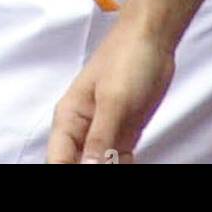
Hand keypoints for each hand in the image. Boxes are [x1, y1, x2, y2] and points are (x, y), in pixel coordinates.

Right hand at [47, 23, 174, 163]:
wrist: (153, 38)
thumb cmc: (127, 56)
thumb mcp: (113, 100)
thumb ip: (100, 137)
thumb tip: (87, 168)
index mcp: (70, 117)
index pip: (58, 160)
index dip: (67, 172)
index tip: (87, 172)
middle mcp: (83, 128)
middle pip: (76, 164)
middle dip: (89, 172)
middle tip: (109, 166)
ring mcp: (104, 131)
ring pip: (98, 165)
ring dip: (106, 169)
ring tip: (120, 164)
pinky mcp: (123, 133)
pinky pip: (117, 162)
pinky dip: (122, 167)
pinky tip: (130, 166)